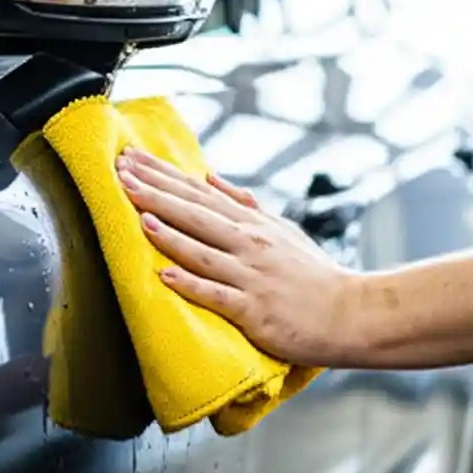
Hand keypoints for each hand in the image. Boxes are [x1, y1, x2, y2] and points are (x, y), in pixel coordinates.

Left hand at [116, 147, 357, 366]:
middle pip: (194, 213)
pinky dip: (191, 284)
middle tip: (120, 172)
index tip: (130, 158)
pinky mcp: (255, 310)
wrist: (352, 313)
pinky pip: (217, 295)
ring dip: (169, 232)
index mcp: (252, 224)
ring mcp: (251, 276)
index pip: (198, 193)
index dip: (162, 175)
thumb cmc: (315, 276)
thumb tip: (211, 178)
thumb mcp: (282, 230)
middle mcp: (249, 244)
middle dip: (154, 192)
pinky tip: (165, 275)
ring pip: (202, 250)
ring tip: (139, 214)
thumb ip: (245, 205)